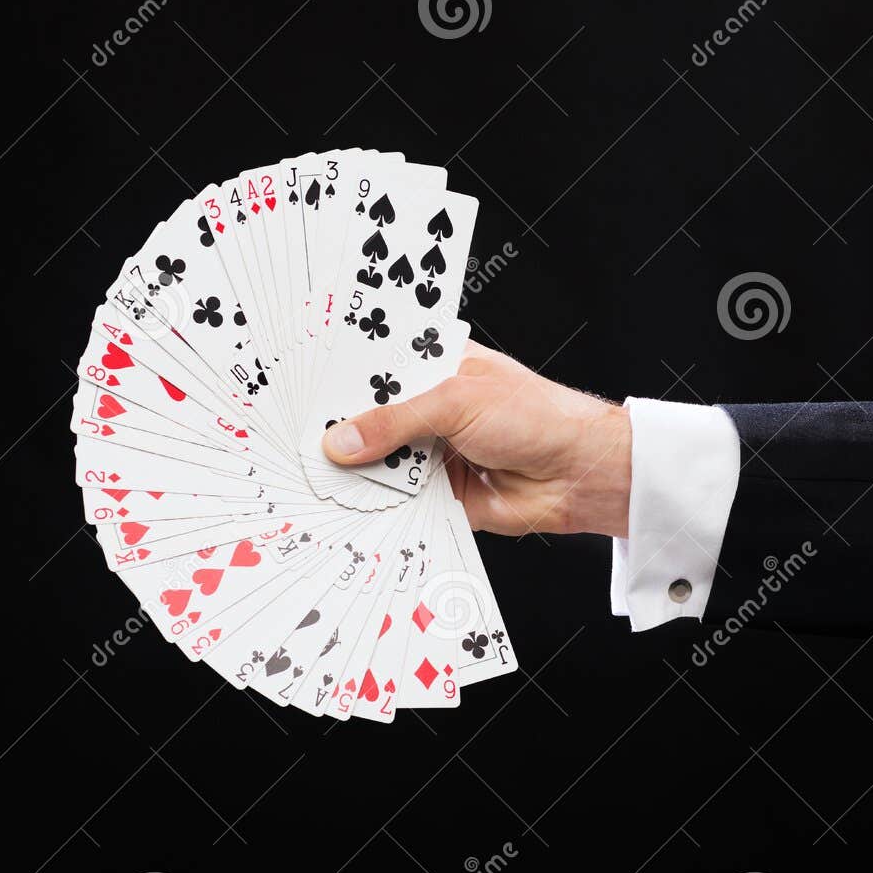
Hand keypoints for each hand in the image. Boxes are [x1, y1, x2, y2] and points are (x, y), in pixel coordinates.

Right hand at [321, 341, 630, 536]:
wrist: (577, 474)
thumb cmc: (536, 416)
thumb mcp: (455, 401)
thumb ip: (395, 421)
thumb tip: (343, 440)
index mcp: (435, 366)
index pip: (377, 366)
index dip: (341, 376)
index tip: (298, 385)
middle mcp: (430, 408)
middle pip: (370, 418)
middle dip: (340, 430)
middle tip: (295, 438)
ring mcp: (433, 451)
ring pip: (380, 462)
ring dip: (356, 472)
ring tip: (311, 476)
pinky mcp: (440, 494)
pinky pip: (399, 501)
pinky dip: (379, 506)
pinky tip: (349, 507)